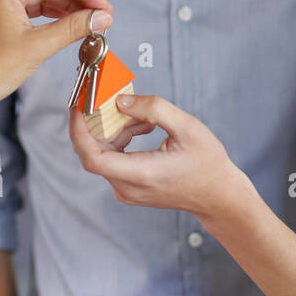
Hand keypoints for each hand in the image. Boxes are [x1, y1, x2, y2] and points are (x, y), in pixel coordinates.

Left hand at [0, 0, 113, 106]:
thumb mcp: (38, 46)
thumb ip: (74, 28)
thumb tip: (103, 17)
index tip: (102, 6)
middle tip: (101, 16)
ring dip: (69, 5)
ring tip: (90, 22)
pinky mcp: (2, 13)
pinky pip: (35, 5)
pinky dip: (55, 13)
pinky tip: (71, 24)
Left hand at [69, 94, 247, 223]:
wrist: (218, 196)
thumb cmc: (207, 163)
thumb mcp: (187, 127)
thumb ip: (153, 110)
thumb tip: (120, 101)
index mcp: (141, 174)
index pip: (92, 157)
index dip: (79, 130)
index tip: (77, 106)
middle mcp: (128, 188)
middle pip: (96, 152)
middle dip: (99, 123)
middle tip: (109, 99)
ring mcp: (127, 191)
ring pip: (104, 154)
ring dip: (116, 130)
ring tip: (144, 119)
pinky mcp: (130, 189)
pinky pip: (114, 161)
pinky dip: (122, 140)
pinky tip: (145, 129)